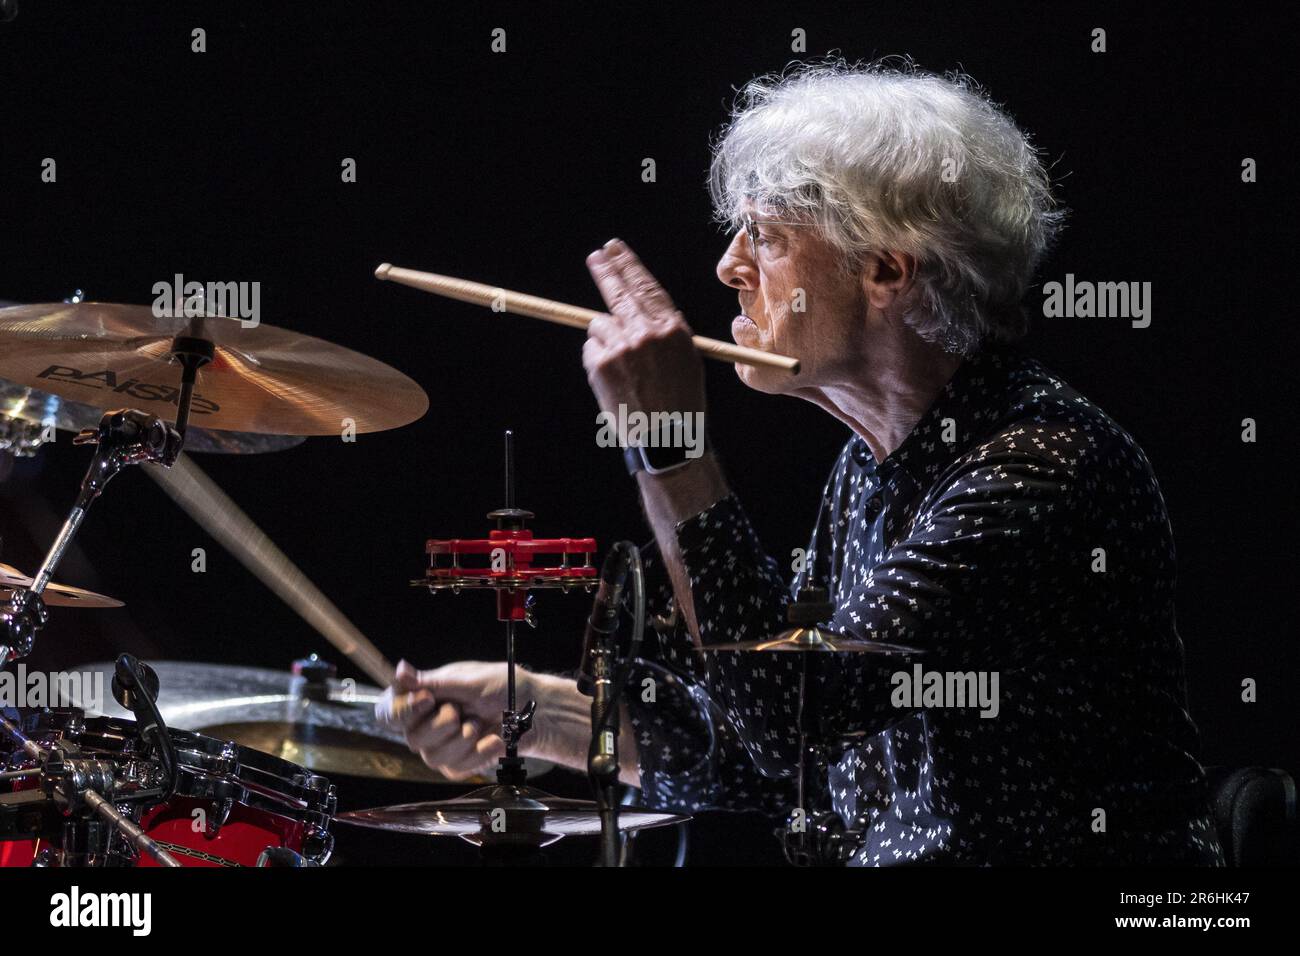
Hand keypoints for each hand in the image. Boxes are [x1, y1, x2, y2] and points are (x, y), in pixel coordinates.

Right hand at [375, 659, 522, 780]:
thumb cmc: (503, 687)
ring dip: (463, 739)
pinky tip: (493, 739)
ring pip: (433, 757)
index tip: (428, 699)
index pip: (389, 711)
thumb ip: (433, 683)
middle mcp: (425, 723)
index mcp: (422, 696)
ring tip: (480, 723)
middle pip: (412, 738)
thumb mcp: (468, 680)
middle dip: (443, 724)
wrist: (533, 711)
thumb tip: (399, 671)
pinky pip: (457, 768)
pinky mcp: (458, 764)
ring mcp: (440, 746)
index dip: (403, 710)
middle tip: (463, 711)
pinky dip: (479, 753)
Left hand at [583, 239, 706, 425]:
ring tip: (622, 367)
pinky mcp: (603, 363)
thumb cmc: (679, 401)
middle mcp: (647, 332)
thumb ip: (663, 332)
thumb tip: (637, 312)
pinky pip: (591, 349)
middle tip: (597, 256)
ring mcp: (622, 346)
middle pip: (619, 292)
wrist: (666, 436)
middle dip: (606, 270)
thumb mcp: (686, 359)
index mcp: (672, 329)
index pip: (646, 286)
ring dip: (605, 338)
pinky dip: (598, 360)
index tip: (615, 250)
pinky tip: (615, 380)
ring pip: (600, 325)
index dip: (628, 265)